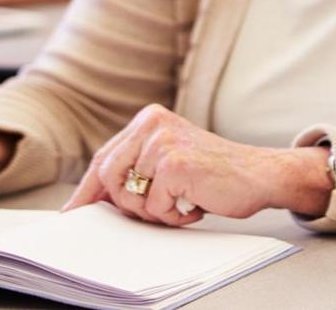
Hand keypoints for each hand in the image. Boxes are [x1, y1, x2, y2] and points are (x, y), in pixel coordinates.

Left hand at [61, 104, 330, 225]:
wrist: (262, 175)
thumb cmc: (217, 174)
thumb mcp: (169, 161)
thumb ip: (135, 168)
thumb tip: (92, 199)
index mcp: (149, 119)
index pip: (103, 158)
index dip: (87, 190)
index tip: (73, 212)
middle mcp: (152, 124)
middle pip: (107, 177)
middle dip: (129, 204)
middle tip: (161, 208)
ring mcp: (163, 143)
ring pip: (128, 195)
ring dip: (154, 210)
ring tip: (182, 202)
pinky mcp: (175, 164)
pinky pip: (154, 206)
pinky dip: (174, 215)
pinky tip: (195, 204)